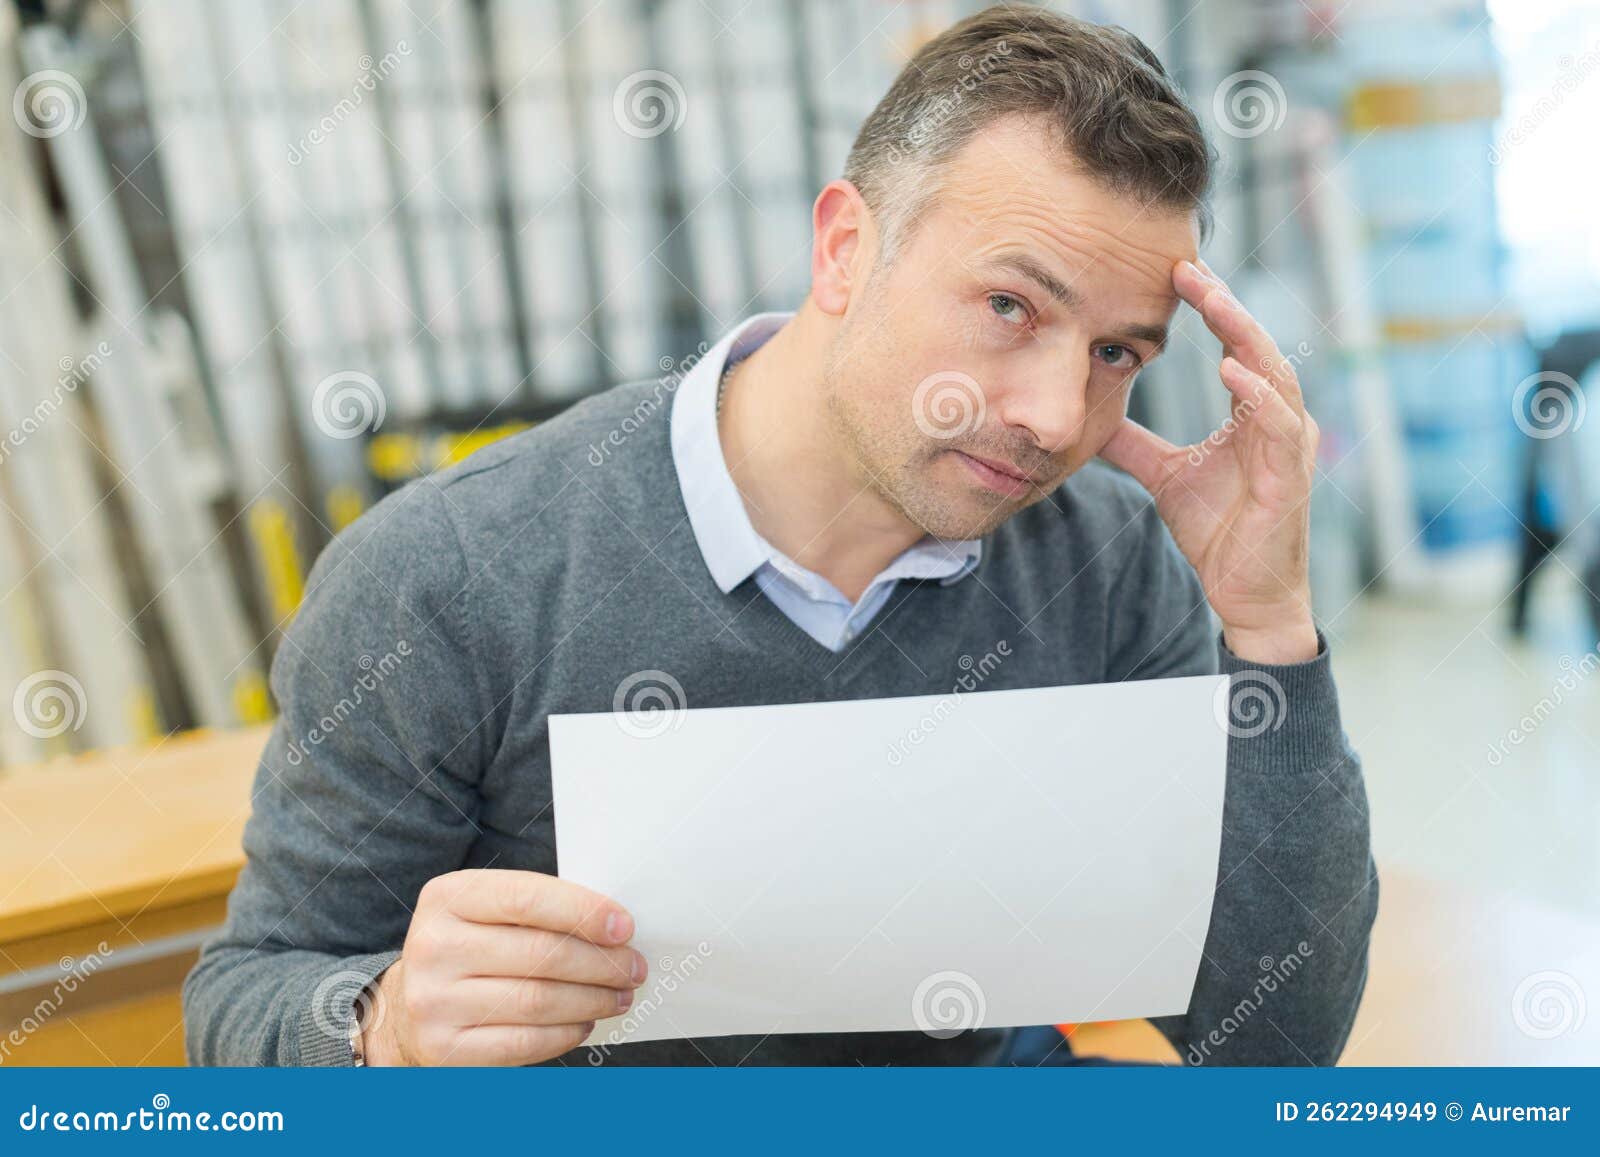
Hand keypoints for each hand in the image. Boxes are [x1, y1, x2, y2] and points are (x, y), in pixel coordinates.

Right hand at [362, 869, 645, 1065]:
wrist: (403, 1007)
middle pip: (540, 954)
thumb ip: (539, 908)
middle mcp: (434, 946)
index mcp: (447, 897)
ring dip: (592, 999)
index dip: (583, 911)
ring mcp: (434, 1001)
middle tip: (633, 967)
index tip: (624, 926)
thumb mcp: (486, 911)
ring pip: (538, 1000)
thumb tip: (613, 926)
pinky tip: (585, 1022)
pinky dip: (566, 1033)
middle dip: (600, 962)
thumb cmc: (469, 948)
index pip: (527, 898)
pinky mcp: (445, 1048)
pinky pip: (524, 1043)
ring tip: (619, 995)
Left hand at [1099, 259, 1319, 664]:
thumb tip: (1091, 417)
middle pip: (1255, 343)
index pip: (1235, 343)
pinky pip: (1276, 424)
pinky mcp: (1288, 476)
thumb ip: (1133, 443)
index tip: (1173, 271)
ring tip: (1210, 298)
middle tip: (1187, 264)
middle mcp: (1278, 418)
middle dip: (1223, 302)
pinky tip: (1229, 367)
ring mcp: (1289, 444)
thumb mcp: (1164, 475)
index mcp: (1253, 411)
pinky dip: (1256, 393)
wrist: (1245, 593)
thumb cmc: (1218, 532)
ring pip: (1273, 371)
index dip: (1209, 306)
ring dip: (1242, 331)